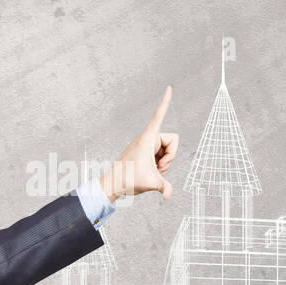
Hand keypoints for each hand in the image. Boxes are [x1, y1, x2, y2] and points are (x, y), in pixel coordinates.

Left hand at [100, 85, 178, 201]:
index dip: (165, 103)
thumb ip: (164, 187)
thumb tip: (168, 196)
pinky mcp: (146, 151)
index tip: (169, 88)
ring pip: (168, 150)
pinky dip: (160, 164)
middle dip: (170, 157)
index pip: (158, 116)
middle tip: (159, 168)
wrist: (113, 183)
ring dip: (164, 162)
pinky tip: (150, 171)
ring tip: (152, 171)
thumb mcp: (150, 183)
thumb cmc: (127, 179)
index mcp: (147, 139)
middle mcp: (147, 138)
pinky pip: (161, 155)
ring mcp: (147, 145)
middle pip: (173, 141)